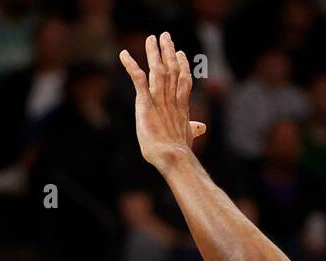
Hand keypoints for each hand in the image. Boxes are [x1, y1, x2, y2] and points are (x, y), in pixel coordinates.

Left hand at [119, 32, 206, 171]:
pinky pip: (138, 80)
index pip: (183, 80)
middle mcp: (171, 100)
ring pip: (159, 70)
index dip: (182, 66)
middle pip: (172, 70)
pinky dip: (131, 66)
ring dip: (154, 53)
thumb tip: (201, 127)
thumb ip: (192, 128)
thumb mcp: (186, 137)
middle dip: (168, 52)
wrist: (173, 158)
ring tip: (151, 39)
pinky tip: (124, 55)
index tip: (181, 53)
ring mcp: (159, 101)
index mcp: (181, 106)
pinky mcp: (146, 104)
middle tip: (165, 36)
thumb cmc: (178, 152)